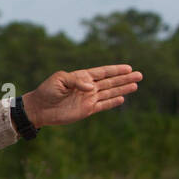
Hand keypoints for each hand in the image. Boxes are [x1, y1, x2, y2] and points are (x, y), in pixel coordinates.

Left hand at [22, 64, 141, 127]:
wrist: (39, 109)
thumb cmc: (47, 91)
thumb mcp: (59, 80)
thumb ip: (76, 81)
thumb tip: (92, 88)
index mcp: (81, 77)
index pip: (102, 72)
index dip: (116, 70)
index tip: (128, 67)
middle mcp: (87, 87)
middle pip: (110, 82)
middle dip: (124, 78)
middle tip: (139, 75)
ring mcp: (88, 99)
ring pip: (109, 93)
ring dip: (122, 89)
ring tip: (136, 85)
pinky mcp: (86, 110)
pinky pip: (103, 105)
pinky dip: (112, 102)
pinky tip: (122, 98)